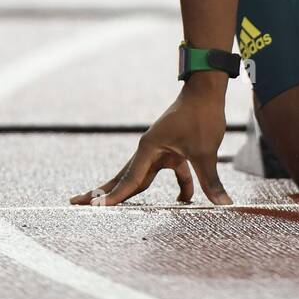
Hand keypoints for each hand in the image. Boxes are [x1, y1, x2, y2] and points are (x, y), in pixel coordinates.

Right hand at [69, 79, 232, 206]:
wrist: (206, 89)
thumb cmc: (202, 116)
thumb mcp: (205, 152)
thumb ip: (210, 181)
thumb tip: (224, 205)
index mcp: (149, 148)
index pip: (129, 180)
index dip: (113, 197)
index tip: (95, 209)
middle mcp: (148, 149)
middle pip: (122, 177)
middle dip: (102, 192)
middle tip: (74, 205)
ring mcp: (158, 149)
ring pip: (140, 176)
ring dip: (130, 192)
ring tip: (106, 206)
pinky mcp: (171, 149)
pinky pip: (167, 172)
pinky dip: (176, 186)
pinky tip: (184, 201)